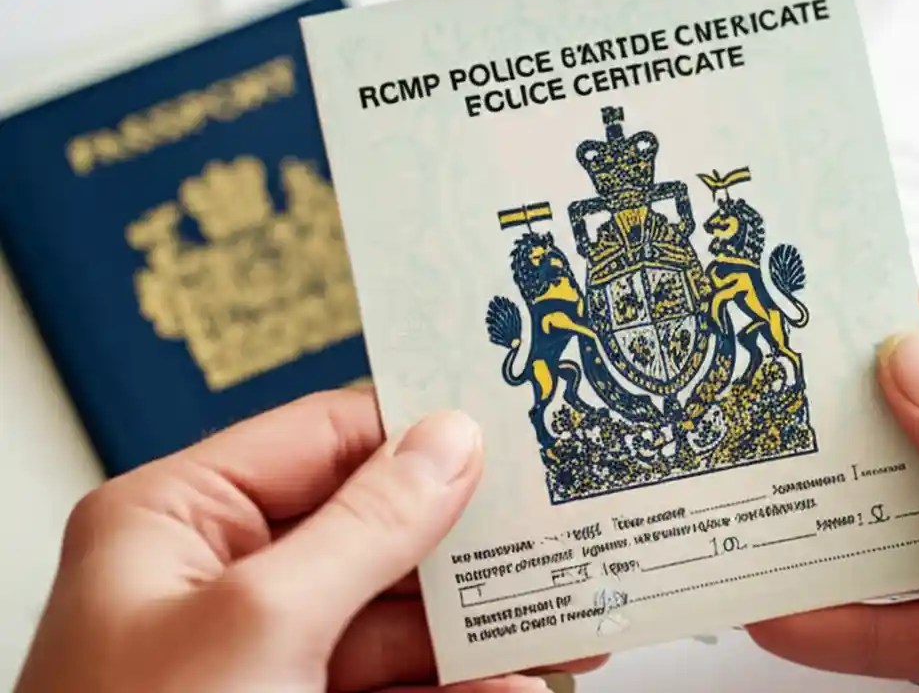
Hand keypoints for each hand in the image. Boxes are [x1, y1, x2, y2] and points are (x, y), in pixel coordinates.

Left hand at [17, 389, 601, 691]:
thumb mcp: (262, 623)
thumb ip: (366, 526)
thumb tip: (446, 444)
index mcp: (178, 522)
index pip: (322, 437)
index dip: (420, 431)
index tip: (509, 433)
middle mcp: (218, 579)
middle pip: (375, 530)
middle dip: (469, 547)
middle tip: (553, 534)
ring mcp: (260, 654)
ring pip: (396, 617)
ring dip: (481, 627)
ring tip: (560, 621)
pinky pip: (394, 685)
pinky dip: (457, 687)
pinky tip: (511, 685)